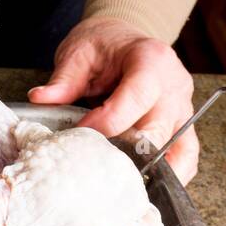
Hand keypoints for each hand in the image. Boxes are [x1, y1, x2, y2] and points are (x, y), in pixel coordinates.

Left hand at [27, 17, 198, 182]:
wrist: (124, 40)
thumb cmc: (104, 45)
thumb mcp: (79, 52)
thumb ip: (63, 79)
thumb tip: (41, 98)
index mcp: (152, 61)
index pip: (136, 99)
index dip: (107, 122)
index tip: (80, 132)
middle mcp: (174, 87)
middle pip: (157, 132)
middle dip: (126, 154)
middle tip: (95, 165)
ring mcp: (183, 110)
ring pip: (179, 152)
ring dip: (151, 172)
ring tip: (120, 184)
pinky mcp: (183, 127)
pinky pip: (185, 158)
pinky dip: (167, 175)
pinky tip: (141, 184)